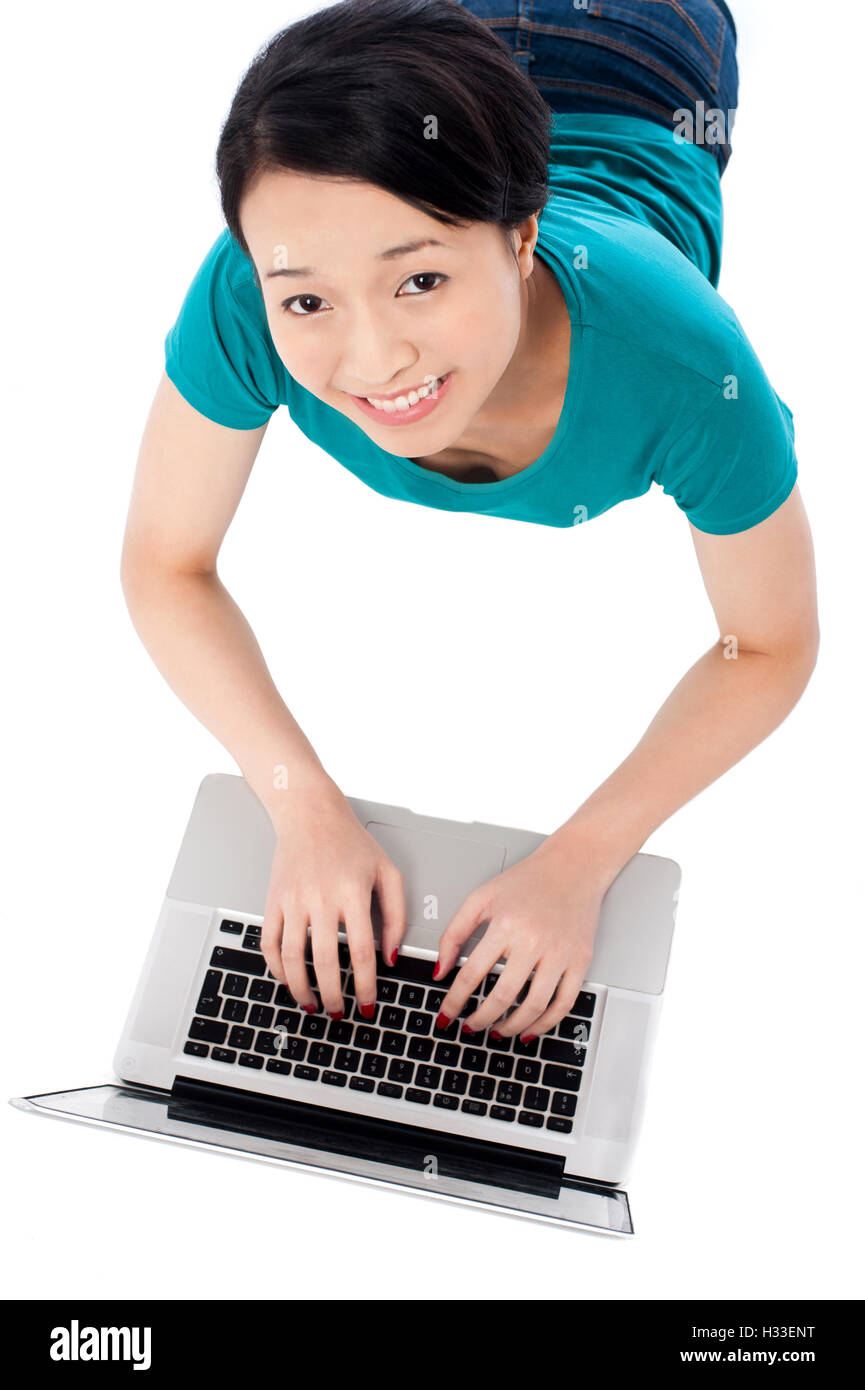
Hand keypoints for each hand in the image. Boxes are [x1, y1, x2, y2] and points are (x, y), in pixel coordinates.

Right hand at [260, 781, 405, 1018]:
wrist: (310, 813)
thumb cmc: (351, 842)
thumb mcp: (387, 872)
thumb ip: (396, 915)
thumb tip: (390, 956)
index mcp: (353, 893)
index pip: (361, 953)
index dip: (364, 986)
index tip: (367, 1005)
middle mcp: (320, 898)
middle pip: (324, 962)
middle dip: (333, 996)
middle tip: (340, 1014)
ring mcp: (293, 900)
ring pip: (291, 957)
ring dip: (301, 989)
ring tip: (312, 1005)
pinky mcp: (274, 900)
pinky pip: (269, 942)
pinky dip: (276, 967)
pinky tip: (288, 980)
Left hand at [432, 831, 614, 1040]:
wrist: (574, 866)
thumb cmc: (527, 880)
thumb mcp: (481, 897)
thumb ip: (454, 932)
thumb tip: (440, 970)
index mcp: (505, 925)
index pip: (472, 975)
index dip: (454, 1001)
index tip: (445, 1016)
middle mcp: (534, 941)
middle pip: (502, 996)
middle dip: (480, 1020)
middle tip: (470, 1028)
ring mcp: (560, 953)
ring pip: (534, 1006)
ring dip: (512, 1027)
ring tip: (497, 1032)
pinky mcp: (580, 960)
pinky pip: (564, 1003)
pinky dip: (546, 1023)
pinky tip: (530, 1029)